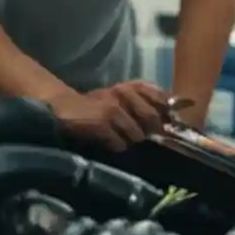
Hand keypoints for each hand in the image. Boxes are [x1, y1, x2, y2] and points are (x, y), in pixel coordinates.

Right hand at [48, 80, 169, 151]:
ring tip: (125, 141)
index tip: (169, 120)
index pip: (156, 94)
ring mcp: (112, 110)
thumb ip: (139, 102)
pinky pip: (120, 143)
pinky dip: (118, 146)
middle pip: (151, 117)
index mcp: (128, 87)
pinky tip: (111, 144)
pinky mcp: (102, 124)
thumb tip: (166, 118)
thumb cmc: (94, 104)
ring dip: (132, 141)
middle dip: (152, 131)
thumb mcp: (117, 97)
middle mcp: (122, 94)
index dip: (166, 108)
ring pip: (137, 134)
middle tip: (150, 139)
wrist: (65, 106)